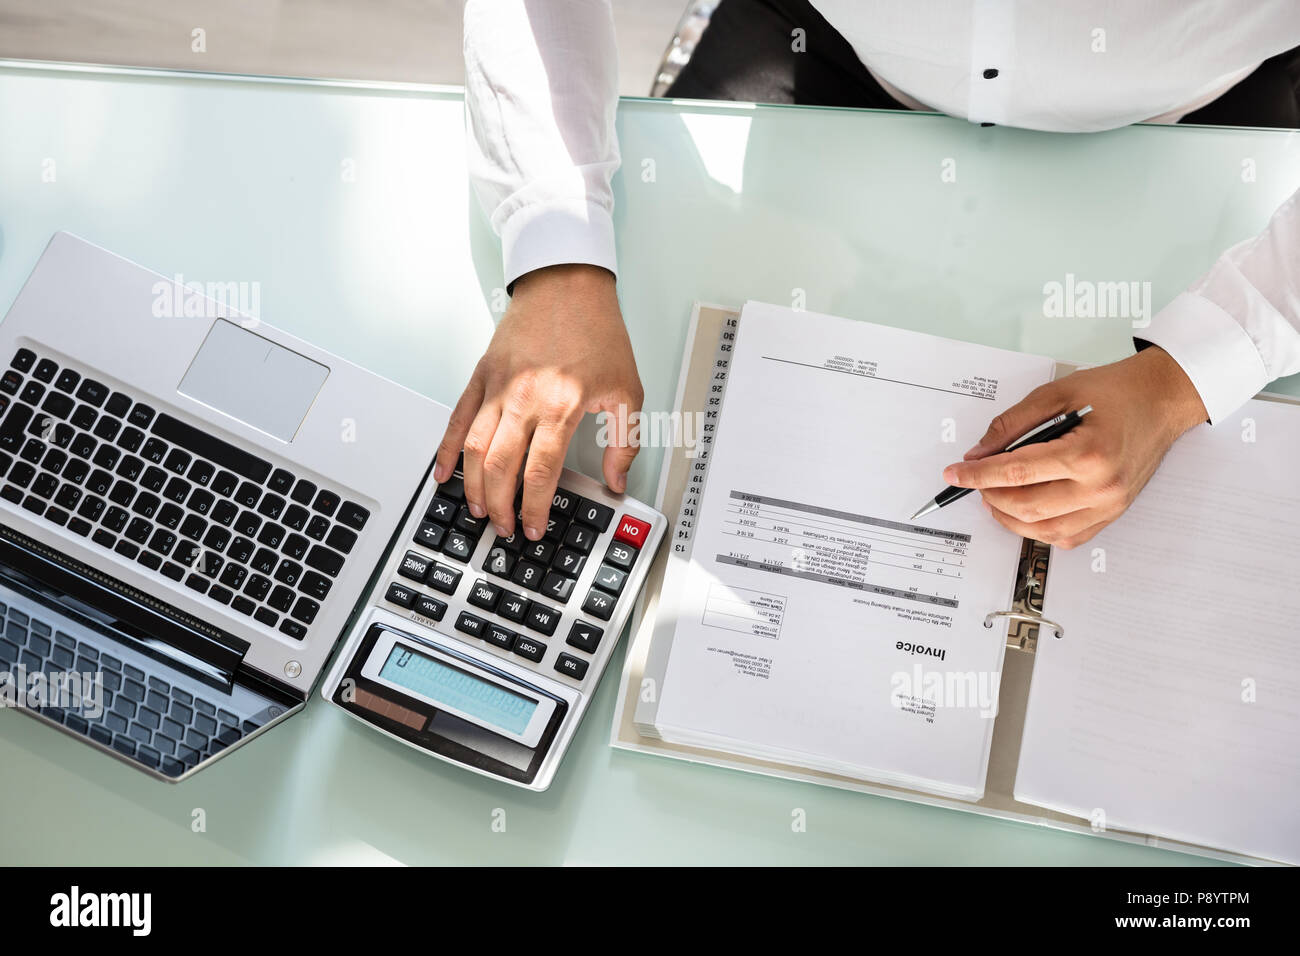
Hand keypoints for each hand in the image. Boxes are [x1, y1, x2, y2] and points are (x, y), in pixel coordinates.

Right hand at [435, 264, 642, 540]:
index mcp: (561, 405)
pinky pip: (457, 419)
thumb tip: (618, 481)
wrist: (566, 283)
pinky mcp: (481, 376)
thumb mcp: (627, 389)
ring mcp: (497, 387)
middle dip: (499, 506)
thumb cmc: (596, 331)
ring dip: (473, 485)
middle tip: (503, 527)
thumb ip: (624, 441)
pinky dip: (448, 450)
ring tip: (478, 508)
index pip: (540, 471)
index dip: (535, 508)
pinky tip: (445, 472)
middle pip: (500, 467)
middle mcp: (524, 398)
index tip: (535, 527)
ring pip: (474, 448)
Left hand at [941, 347, 1207, 548]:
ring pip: (1043, 531)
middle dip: (990, 495)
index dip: (977, 475)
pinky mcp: (1113, 514)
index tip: (954, 473)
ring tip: (994, 496)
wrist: (1162, 400)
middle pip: (1026, 506)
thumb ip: (1012, 424)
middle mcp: (1101, 487)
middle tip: (975, 480)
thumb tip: (978, 453)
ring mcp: (1110, 506)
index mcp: (1087, 453)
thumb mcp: (1056, 393)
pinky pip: (1067, 536)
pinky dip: (1038, 529)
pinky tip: (1024, 509)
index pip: (1015, 472)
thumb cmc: (1115, 392)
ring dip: (1009, 517)